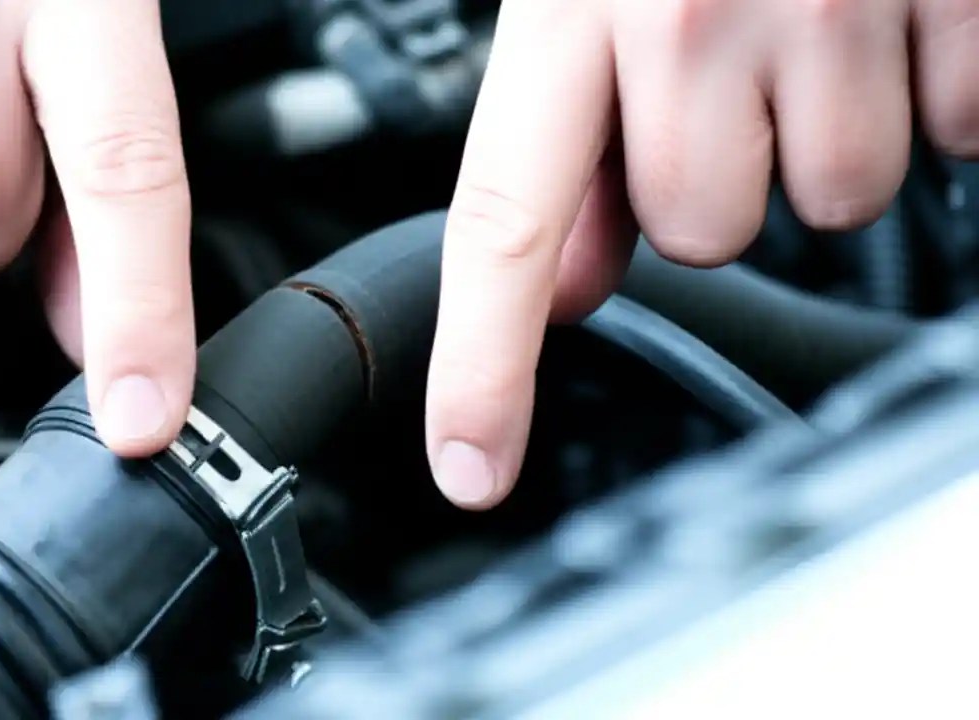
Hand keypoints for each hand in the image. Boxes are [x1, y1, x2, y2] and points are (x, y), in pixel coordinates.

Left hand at [426, 0, 977, 507]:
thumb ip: (570, 135)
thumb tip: (565, 285)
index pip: (511, 218)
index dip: (485, 364)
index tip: (470, 466)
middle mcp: (704, 7)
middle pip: (702, 227)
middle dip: (708, 174)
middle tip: (725, 69)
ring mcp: (845, 5)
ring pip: (830, 195)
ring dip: (819, 138)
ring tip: (814, 27)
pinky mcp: (964, 6)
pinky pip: (948, 136)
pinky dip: (923, 95)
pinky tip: (889, 16)